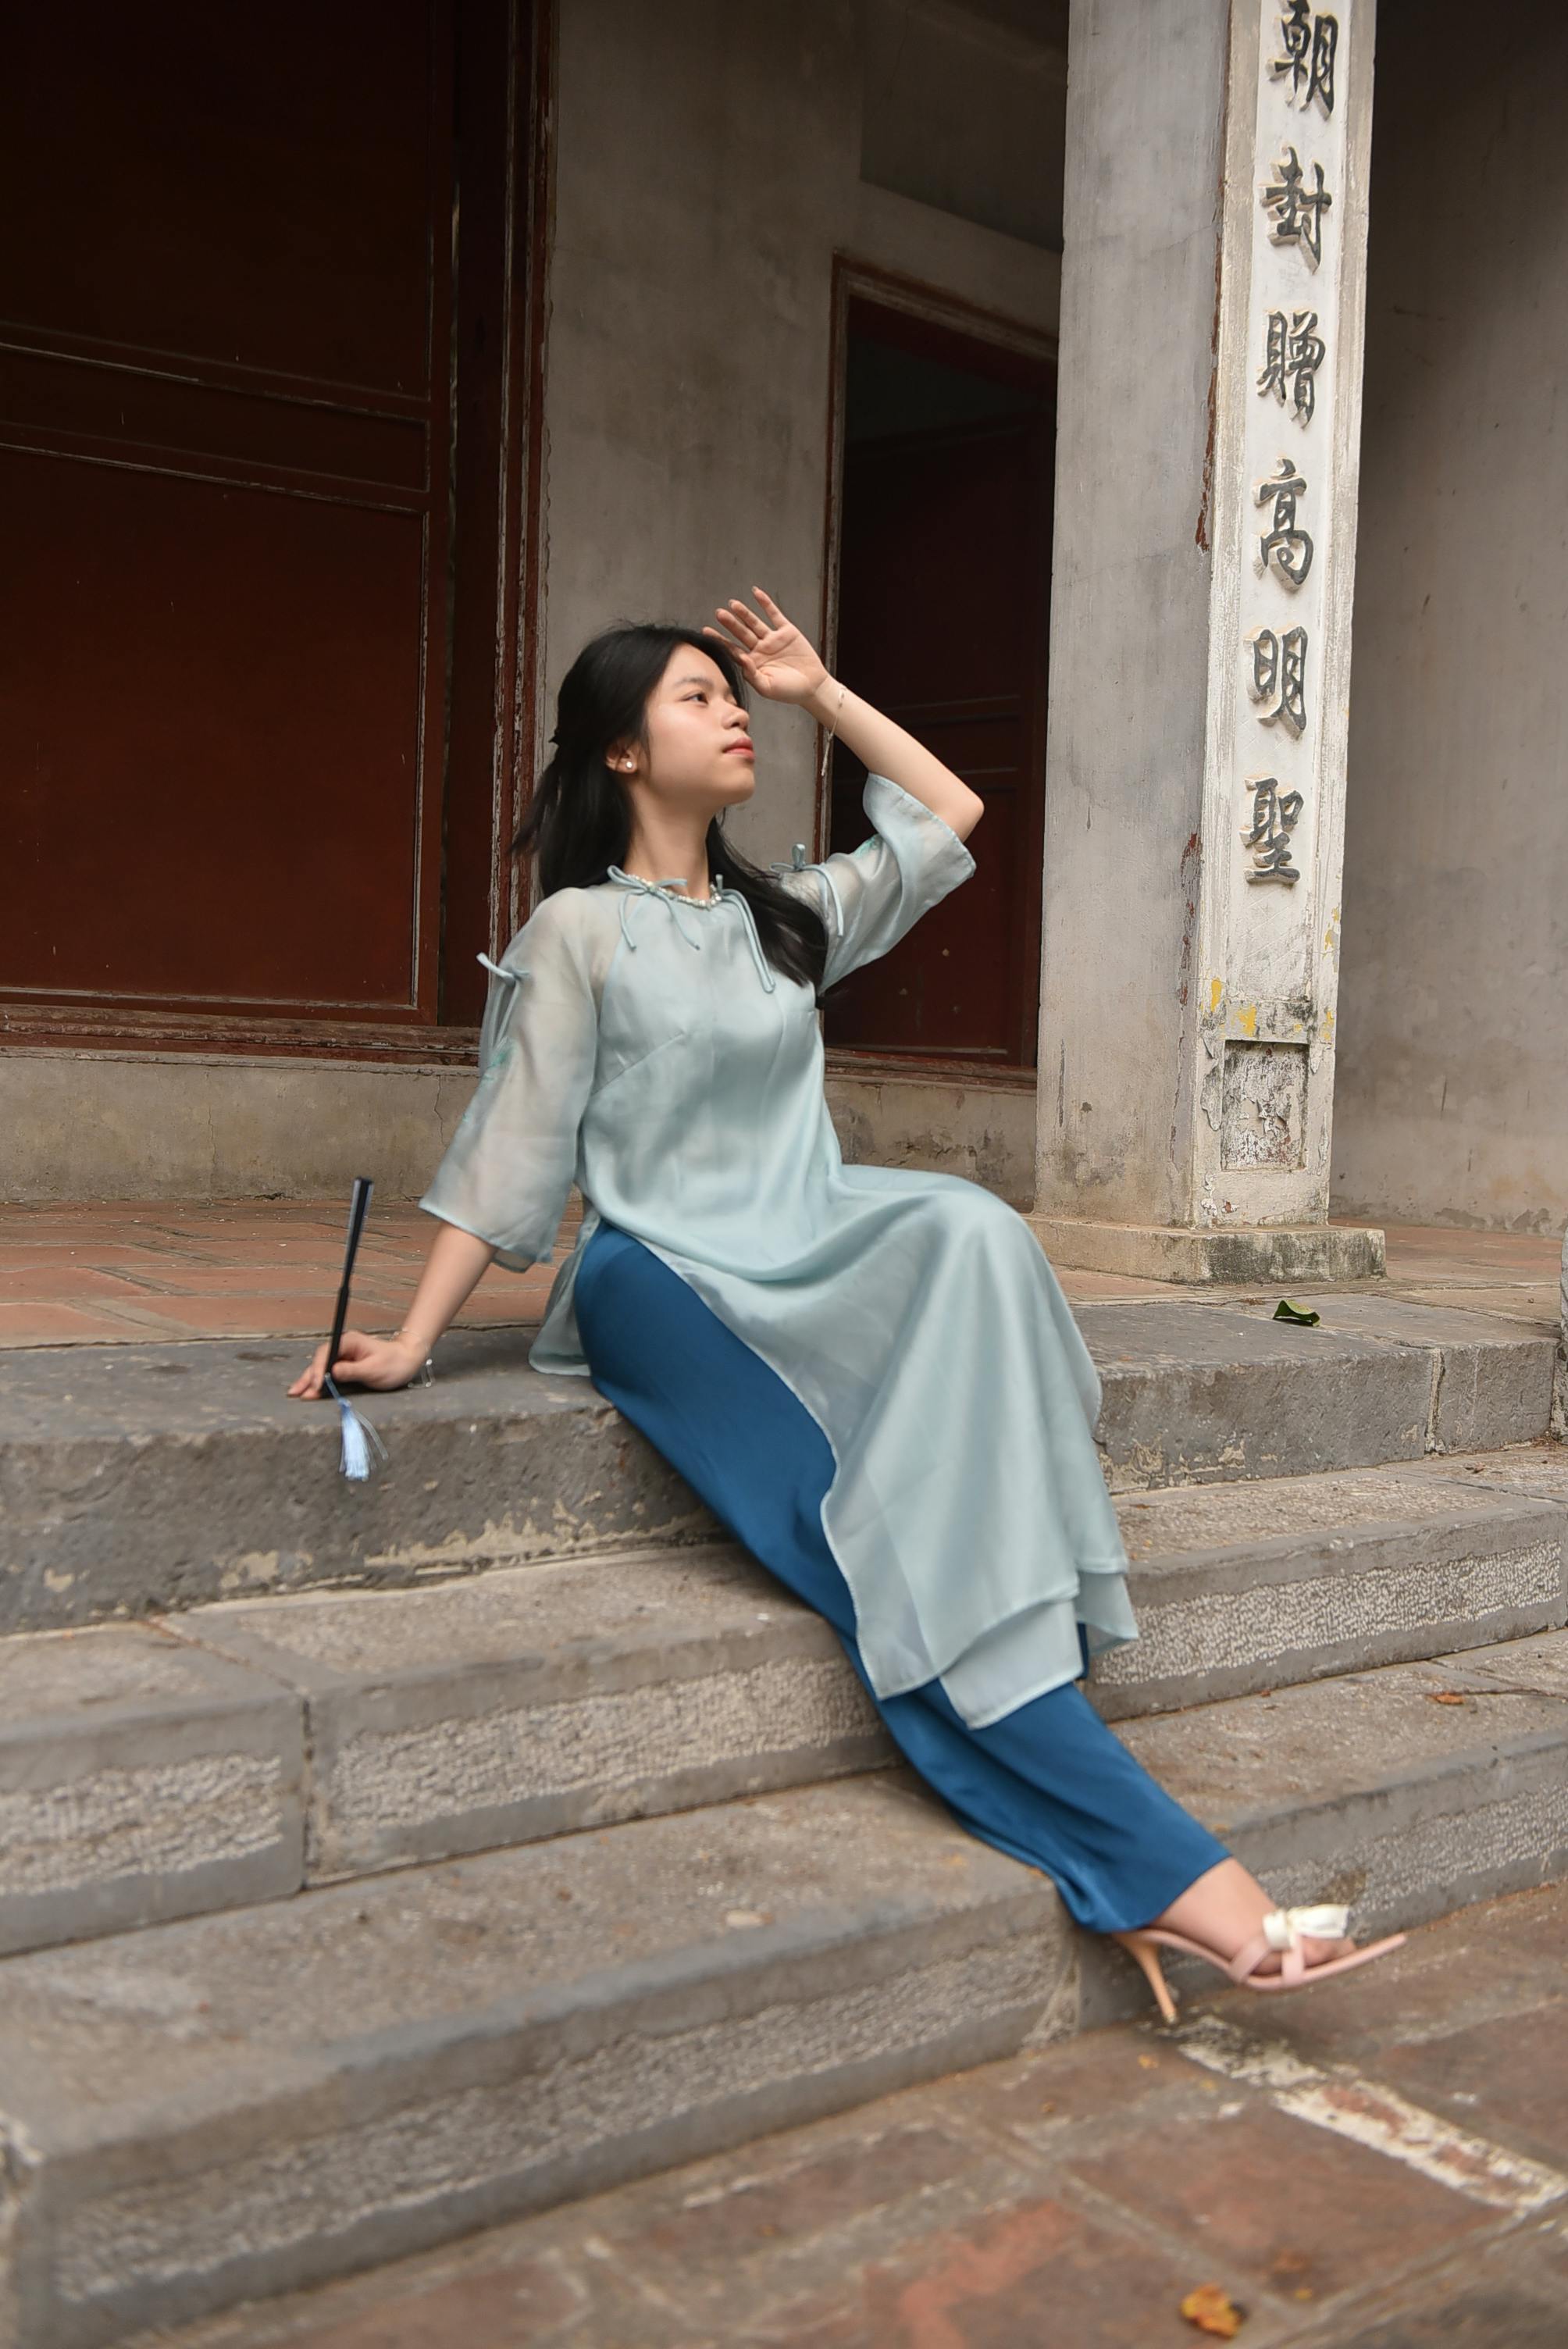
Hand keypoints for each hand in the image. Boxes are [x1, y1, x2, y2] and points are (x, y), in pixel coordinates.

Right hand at [288, 1329, 427, 1398]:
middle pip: (319, 1361)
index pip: (326, 1353)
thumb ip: (352, 1371)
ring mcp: (343, 1357)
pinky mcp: (346, 1367)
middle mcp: (343, 1347)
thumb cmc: (393, 1363)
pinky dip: (319, 1383)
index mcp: (349, 1342)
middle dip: (307, 1377)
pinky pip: (328, 1374)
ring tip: (297, 1394)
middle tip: (295, 1392)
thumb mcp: (373, 1369)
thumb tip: (332, 1373)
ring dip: (310, 1381)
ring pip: (322, 1368)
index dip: (317, 1370)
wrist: (407, 1362)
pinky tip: (310, 1391)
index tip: (315, 1385)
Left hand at [704, 587, 829, 706]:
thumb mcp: (767, 687)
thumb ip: (751, 674)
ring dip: (744, 613)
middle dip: (730, 623)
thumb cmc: (788, 691)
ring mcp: (773, 639)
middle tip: (719, 613)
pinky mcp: (787, 631)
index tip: (706, 631)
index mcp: (752, 662)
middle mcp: (760, 648)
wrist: (812, 687)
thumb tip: (741, 658)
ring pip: (755, 623)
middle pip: (741, 633)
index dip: (719, 640)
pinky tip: (756, 593)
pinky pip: (774, 614)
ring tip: (733, 604)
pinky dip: (765, 603)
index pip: (732, 649)